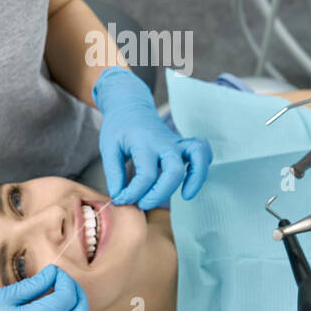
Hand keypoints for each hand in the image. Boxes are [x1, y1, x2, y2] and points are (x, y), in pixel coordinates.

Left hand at [92, 66, 212, 208]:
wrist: (130, 106)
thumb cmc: (119, 128)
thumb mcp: (108, 149)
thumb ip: (114, 175)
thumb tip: (121, 199)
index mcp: (143, 142)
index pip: (146, 175)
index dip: (134, 193)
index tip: (122, 199)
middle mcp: (164, 142)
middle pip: (174, 171)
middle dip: (161, 194)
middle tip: (143, 204)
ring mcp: (177, 142)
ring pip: (198, 157)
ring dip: (196, 179)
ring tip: (185, 196)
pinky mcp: (184, 145)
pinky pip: (203, 152)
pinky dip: (202, 168)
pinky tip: (190, 184)